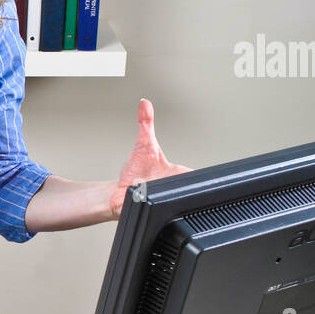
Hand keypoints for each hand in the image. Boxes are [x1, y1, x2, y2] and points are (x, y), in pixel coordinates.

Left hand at [109, 99, 190, 218]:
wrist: (119, 193)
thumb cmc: (134, 172)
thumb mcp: (143, 145)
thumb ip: (146, 124)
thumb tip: (144, 102)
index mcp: (178, 174)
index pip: (196, 178)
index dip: (196, 178)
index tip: (187, 174)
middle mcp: (173, 190)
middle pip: (182, 189)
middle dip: (165, 182)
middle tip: (150, 176)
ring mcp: (162, 201)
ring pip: (163, 198)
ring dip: (148, 188)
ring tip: (139, 182)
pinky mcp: (149, 211)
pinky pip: (151, 208)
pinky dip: (141, 199)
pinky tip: (135, 194)